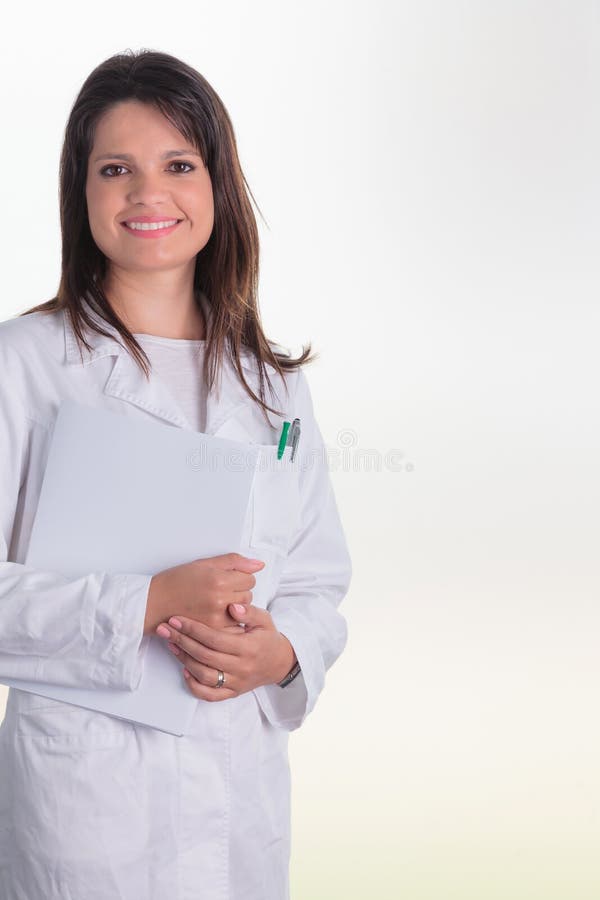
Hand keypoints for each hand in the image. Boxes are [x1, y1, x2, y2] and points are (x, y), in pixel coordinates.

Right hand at [144, 553, 264, 635]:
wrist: (153, 603)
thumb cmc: (176, 581)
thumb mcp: (204, 564)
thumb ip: (234, 562)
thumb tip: (259, 564)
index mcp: (218, 578)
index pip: (249, 578)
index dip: (240, 577)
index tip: (228, 579)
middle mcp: (219, 599)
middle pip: (248, 595)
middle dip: (238, 592)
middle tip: (219, 591)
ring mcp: (216, 617)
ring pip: (242, 612)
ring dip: (235, 608)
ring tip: (216, 603)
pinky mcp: (212, 631)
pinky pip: (233, 626)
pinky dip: (228, 622)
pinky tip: (215, 615)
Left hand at [155, 603, 296, 701]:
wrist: (279, 663)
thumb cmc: (268, 638)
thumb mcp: (264, 619)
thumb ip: (249, 612)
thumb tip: (233, 606)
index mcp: (248, 647)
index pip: (215, 639)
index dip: (193, 629)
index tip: (177, 619)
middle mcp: (242, 667)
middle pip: (205, 656)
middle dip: (182, 641)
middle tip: (165, 629)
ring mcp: (236, 682)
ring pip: (204, 675)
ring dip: (184, 660)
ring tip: (172, 644)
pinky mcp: (232, 692)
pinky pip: (210, 695)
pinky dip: (194, 685)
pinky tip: (184, 670)